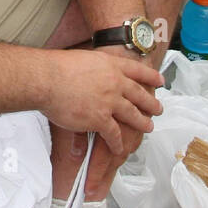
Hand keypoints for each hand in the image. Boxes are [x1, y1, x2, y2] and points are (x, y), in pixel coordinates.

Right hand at [40, 50, 162, 154]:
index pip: (137, 70)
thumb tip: (93, 72)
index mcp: (111, 65)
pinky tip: (121, 149)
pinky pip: (114, 134)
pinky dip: (118, 144)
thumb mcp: (84, 58)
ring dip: (142, 123)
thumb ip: (95, 67)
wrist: (47, 79)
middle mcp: (115, 82)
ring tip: (148, 127)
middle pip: (139, 94)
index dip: (150, 76)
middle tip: (159, 108)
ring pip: (132, 115)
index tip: (160, 80)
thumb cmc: (57, 67)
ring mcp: (110, 101)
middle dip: (151, 103)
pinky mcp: (100, 119)